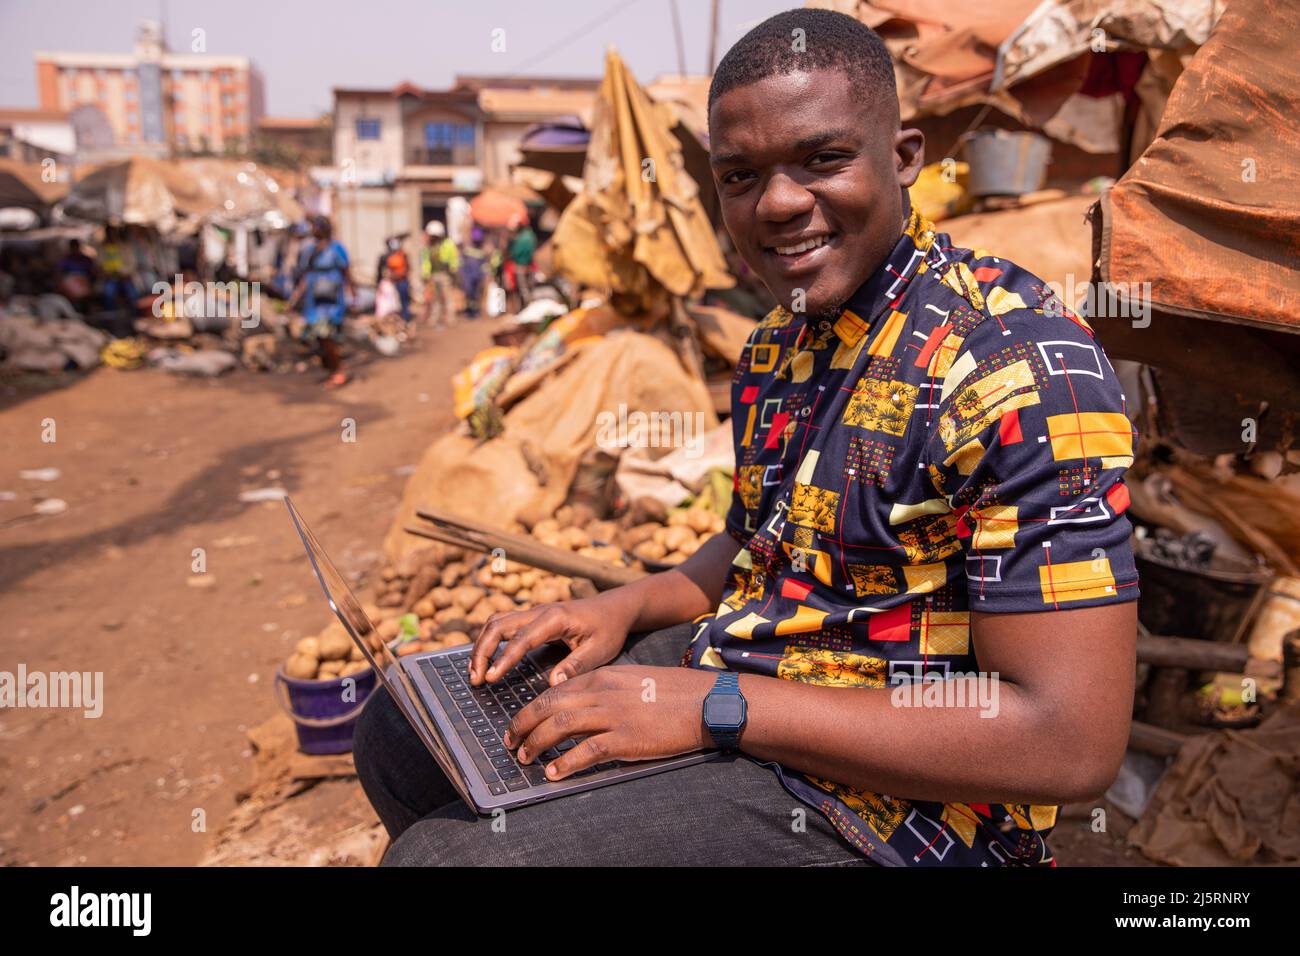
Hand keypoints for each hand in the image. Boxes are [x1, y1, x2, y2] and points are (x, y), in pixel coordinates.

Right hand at [469, 595, 633, 687]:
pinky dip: (489, 640)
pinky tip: (486, 660)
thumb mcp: (599, 650)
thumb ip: (575, 666)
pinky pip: (503, 624)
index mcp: (555, 618)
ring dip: (481, 645)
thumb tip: (553, 684)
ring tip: (475, 672)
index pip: (521, 639)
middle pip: (498, 625)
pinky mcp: (532, 618)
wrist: (614, 608)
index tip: (490, 678)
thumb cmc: (608, 629)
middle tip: (476, 679)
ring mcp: (533, 613)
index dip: (503, 659)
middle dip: (482, 651)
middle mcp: (539, 611)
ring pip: (496, 622)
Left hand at [503, 665, 715, 779]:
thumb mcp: (632, 679)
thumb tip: (579, 705)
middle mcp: (602, 692)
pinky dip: (565, 763)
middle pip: (549, 705)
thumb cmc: (672, 692)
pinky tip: (553, 773)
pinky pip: (586, 751)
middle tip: (510, 740)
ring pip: (560, 726)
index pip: (554, 690)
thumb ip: (604, 689)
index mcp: (602, 676)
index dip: (531, 708)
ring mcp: (613, 715)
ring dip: (536, 743)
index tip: (520, 722)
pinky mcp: (627, 738)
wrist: (705, 702)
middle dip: (523, 724)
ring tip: (525, 757)